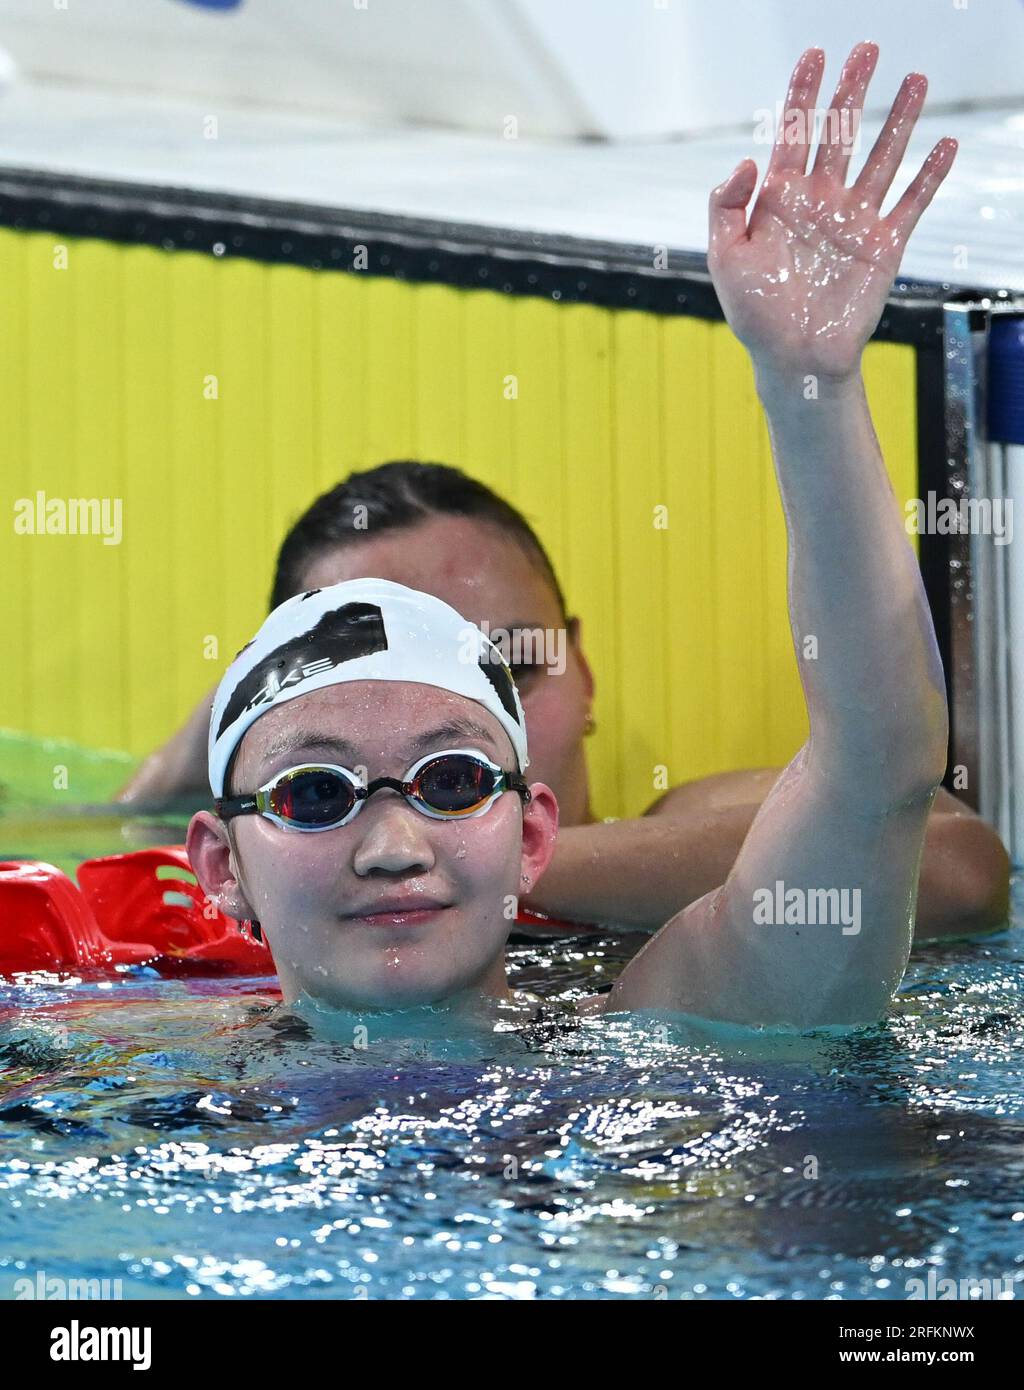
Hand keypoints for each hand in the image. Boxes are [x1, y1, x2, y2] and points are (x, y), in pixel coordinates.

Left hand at [707, 43, 956, 380]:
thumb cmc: (755, 312)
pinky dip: (929, 177)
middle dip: (853, 90)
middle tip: (867, 48)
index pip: (794, 131)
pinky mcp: (883, 245)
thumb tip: (746, 160)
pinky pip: (911, 204)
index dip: (803, 92)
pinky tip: (944, 146)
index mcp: (780, 198)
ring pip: (881, 157)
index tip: (814, 55)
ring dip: (899, 120)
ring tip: (915, 80)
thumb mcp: (724, 258)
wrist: (794, 358)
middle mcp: (821, 200)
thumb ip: (725, 207)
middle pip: (841, 132)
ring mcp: (854, 220)